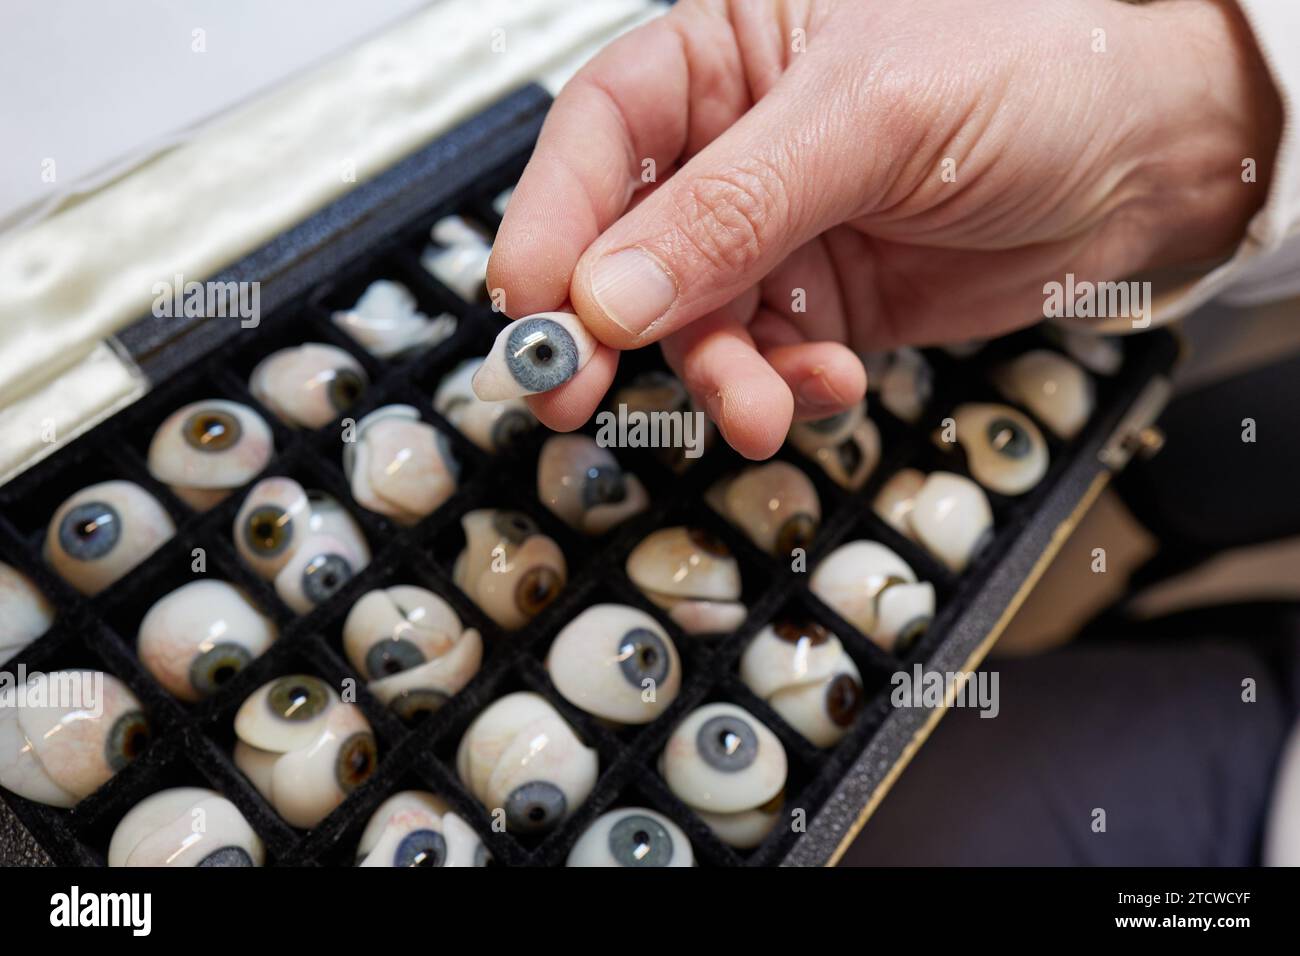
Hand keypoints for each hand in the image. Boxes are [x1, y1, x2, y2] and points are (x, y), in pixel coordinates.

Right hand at [489, 0, 1278, 458]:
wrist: (1143, 166)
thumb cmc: (1033, 78)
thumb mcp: (873, 119)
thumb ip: (734, 205)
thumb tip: (611, 290)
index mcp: (728, 55)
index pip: (601, 134)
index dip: (551, 220)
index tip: (533, 306)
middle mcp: (736, 149)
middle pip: (624, 243)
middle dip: (606, 326)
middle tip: (578, 396)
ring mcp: (774, 234)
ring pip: (692, 323)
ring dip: (714, 377)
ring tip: (754, 408)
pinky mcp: (817, 303)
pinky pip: (762, 361)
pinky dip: (779, 387)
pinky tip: (822, 383)